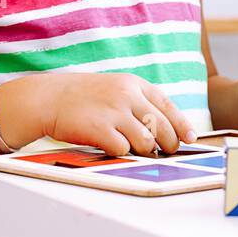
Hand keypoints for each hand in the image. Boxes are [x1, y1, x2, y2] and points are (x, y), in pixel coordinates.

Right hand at [42, 72, 196, 155]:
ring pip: (146, 142)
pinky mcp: (100, 128)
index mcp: (134, 84)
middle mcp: (127, 95)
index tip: (190, 137)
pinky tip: (110, 146)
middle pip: (162, 127)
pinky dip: (120, 152)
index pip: (167, 105)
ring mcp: (114, 111)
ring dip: (144, 151)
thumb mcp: (114, 88)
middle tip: (166, 152)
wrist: (47, 98)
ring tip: (134, 149)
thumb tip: (164, 128)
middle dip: (168, 144)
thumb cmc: (81, 97)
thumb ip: (138, 103)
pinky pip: (122, 149)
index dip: (181, 124)